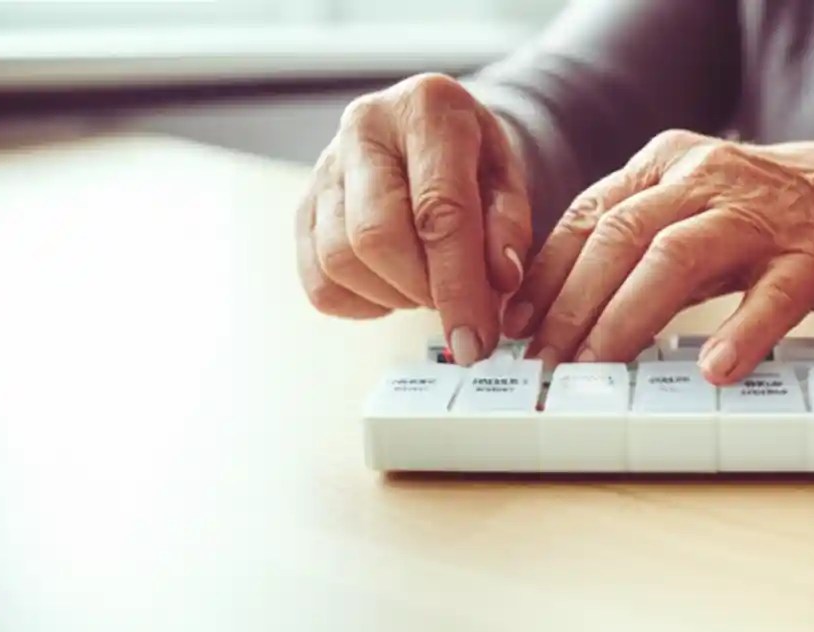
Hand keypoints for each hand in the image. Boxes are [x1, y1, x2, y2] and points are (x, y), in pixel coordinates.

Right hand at [294, 73, 531, 364]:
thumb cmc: (474, 160)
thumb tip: (500, 281)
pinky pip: (318, 281)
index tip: (477, 340)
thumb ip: (510, 226)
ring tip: (428, 285)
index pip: (438, 210)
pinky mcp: (302, 207)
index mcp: (426, 108)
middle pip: (376, 236)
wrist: (432, 134)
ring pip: (340, 261)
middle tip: (456, 304)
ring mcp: (323, 167)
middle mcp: (364, 128)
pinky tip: (393, 287)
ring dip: (393, 296)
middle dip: (422, 291)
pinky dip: (361, 303)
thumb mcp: (509, 179)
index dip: (458, 285)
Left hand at [501, 130, 813, 383]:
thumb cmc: (761, 212)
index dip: (546, 275)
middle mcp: (704, 177)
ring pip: (676, 258)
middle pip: (620, 236)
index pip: (588, 217)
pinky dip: (741, 331)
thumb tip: (558, 312)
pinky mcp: (812, 252)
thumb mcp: (686, 212)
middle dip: (572, 304)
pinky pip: (772, 294)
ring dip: (625, 317)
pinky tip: (715, 368)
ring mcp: (759, 214)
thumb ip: (631, 251)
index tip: (516, 325)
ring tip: (596, 366)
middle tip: (546, 362)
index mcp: (664, 165)